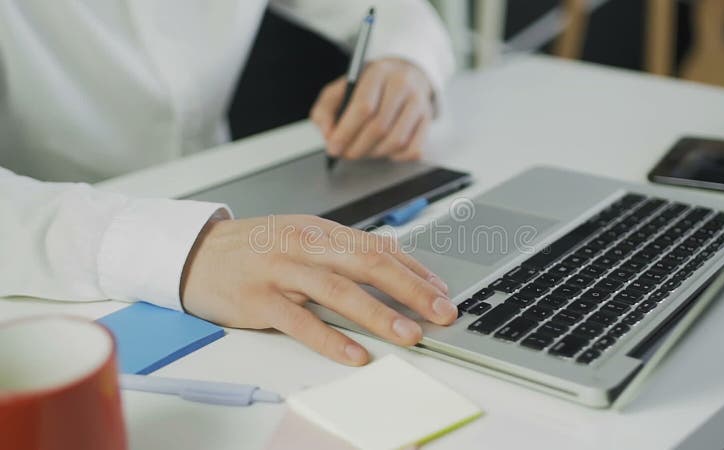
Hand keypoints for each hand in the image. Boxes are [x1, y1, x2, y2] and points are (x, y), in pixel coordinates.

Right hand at [180, 215, 455, 365]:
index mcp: (321, 231)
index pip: (379, 247)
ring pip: (338, 291)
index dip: (414, 270)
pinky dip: (330, 339)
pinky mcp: (259, 299)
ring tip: (409, 334)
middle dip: (411, 289)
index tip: (441, 291)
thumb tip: (392, 263)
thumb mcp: (302, 237)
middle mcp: (306, 246)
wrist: (196, 253)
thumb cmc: (257, 248)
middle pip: (368, 264)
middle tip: (441, 312)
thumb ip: (343, 251)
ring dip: (379, 314)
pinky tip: (354, 354)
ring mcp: (282, 271)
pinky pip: (300, 322)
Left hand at [310, 58, 434, 161]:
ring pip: (396, 141)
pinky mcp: (427, 120)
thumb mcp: (342, 88)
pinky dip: (396, 157)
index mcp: (378, 72)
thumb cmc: (369, 86)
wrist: (405, 73)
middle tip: (345, 154)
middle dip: (358, 147)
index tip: (334, 147)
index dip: (346, 132)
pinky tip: (384, 149)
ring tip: (363, 150)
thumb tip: (328, 134)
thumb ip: (326, 109)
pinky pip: (413, 150)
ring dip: (375, 153)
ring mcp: (418, 103)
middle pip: (379, 127)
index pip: (364, 107)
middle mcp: (402, 85)